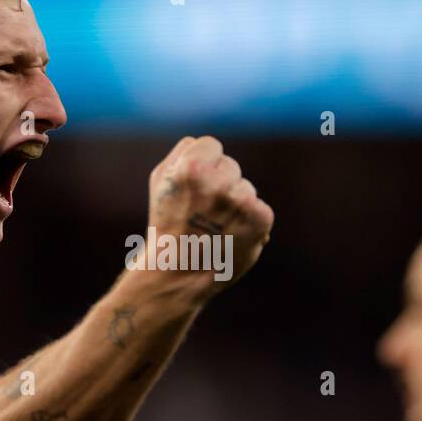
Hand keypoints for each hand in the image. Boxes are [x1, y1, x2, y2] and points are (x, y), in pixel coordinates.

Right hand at [144, 135, 273, 297]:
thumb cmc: (167, 226)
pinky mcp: (259, 219)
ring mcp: (239, 201)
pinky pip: (260, 208)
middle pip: (230, 166)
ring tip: (216, 229)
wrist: (176, 275)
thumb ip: (183, 155)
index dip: (203, 166)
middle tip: (202, 214)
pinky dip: (252, 223)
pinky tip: (234, 236)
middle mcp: (216, 182)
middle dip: (219, 185)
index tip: (194, 189)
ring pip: (245, 188)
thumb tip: (207, 146)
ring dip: (235, 205)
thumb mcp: (161, 183)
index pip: (211, 144)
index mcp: (190, 167)